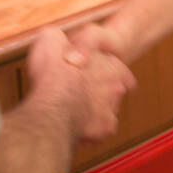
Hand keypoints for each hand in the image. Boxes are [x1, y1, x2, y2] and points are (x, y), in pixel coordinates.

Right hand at [25, 27, 135, 144]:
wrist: (54, 100)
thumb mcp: (52, 38)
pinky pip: (96, 134)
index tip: (94, 75)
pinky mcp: (102, 131)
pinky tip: (71, 129)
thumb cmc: (55, 69)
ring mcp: (111, 111)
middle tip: (75, 96)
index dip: (108, 74)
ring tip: (70, 114)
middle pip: (112, 95)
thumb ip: (58, 40)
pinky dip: (86, 134)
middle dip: (96, 97)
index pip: (121, 72)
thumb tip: (57, 43)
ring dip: (90, 116)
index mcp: (112, 66)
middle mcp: (117, 89)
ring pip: (104, 116)